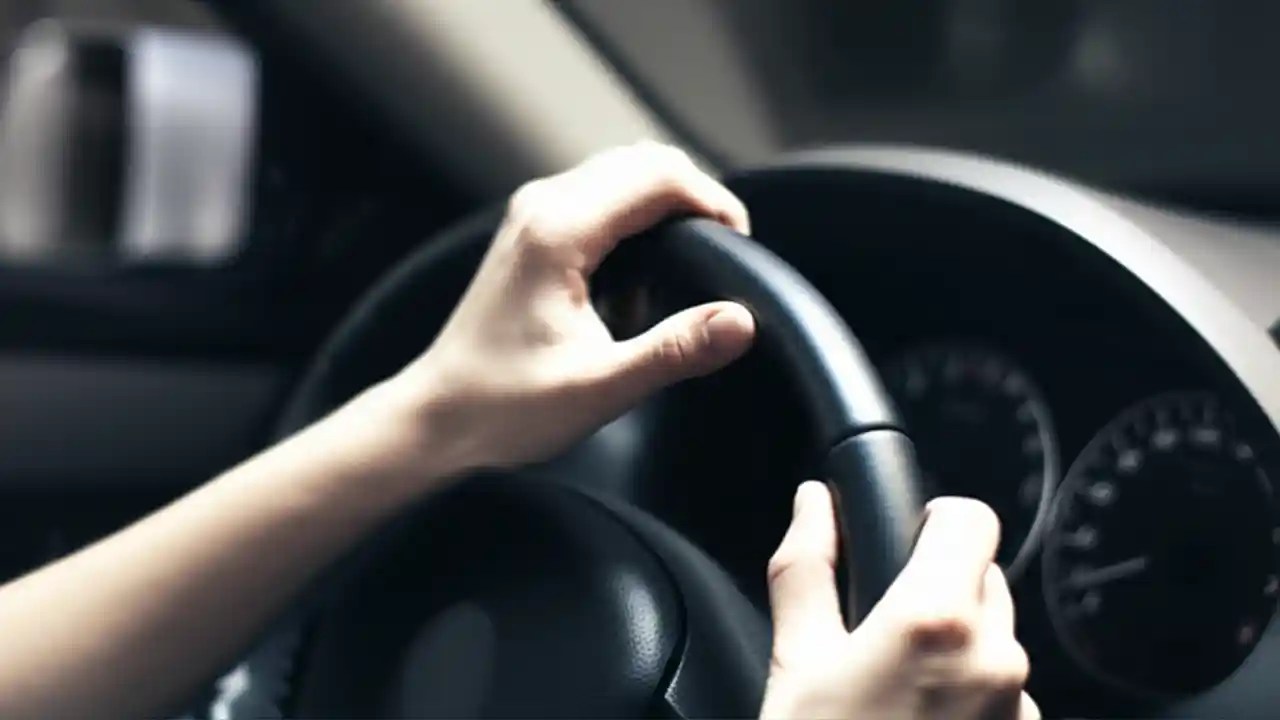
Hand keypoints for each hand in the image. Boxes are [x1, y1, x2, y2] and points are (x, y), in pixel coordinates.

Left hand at [373, 142, 755, 476]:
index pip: (659, 176)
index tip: (741, 250)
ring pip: (625, 173)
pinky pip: (603, 197)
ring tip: (688, 268)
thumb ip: (674, 351)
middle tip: (724, 258)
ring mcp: (534, 214)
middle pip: (646, 161)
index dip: (714, 203)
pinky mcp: (533, 232)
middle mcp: (543, 206)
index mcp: (558, 231)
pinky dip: (638, 220)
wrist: (437, 418)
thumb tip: (741, 321)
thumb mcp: (599, 388)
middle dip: (697, 199)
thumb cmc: (503, 407)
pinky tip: (643, 279)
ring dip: (667, 207)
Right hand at [760, 484, 1039, 719]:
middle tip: (881, 633)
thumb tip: (813, 503)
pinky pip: (1005, 697)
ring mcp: (1021, 710)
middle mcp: (997, 659)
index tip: (903, 542)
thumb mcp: (796, 661)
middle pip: (985, 580)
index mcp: (938, 619)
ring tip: (896, 694)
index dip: (934, 520)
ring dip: (958, 648)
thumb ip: (807, 567)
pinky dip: (971, 699)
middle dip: (939, 589)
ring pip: (996, 642)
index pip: (972, 519)